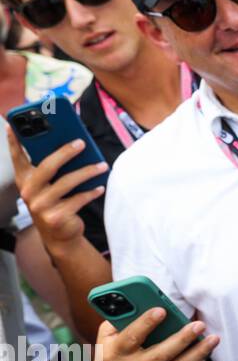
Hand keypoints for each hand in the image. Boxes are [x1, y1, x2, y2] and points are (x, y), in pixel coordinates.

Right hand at [6, 125, 105, 257]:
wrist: (60, 236)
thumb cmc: (56, 202)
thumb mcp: (50, 185)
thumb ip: (54, 166)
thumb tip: (74, 143)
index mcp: (25, 180)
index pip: (17, 157)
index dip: (14, 141)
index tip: (12, 125)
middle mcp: (29, 192)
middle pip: (46, 166)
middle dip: (65, 152)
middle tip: (81, 142)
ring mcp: (41, 206)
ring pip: (67, 182)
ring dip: (87, 171)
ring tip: (102, 165)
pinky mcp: (56, 217)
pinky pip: (78, 199)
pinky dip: (91, 192)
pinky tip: (100, 187)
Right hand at [88, 313, 216, 360]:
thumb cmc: (110, 359)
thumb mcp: (105, 340)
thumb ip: (119, 321)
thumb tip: (140, 302)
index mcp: (115, 354)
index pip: (131, 338)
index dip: (145, 324)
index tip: (162, 310)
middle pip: (161, 355)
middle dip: (183, 339)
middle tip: (199, 325)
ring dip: (198, 353)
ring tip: (213, 339)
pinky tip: (205, 354)